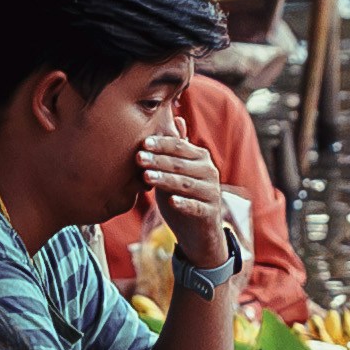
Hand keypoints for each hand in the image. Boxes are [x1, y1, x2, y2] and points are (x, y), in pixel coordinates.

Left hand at [136, 110, 245, 277]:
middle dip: (158, 160)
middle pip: (180, 164)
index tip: (142, 142)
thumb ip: (176, 149)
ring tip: (147, 177)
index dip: (161, 144)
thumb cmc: (183, 196)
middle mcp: (209, 172)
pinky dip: (184, 204)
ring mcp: (211, 192)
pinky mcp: (209, 212)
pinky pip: (196, 207)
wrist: (199, 232)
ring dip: (166, 179)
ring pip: (186, 184)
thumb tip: (177, 117)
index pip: (179, 147)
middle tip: (138, 157)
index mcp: (200, 158)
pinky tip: (171, 202)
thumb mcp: (178, 171)